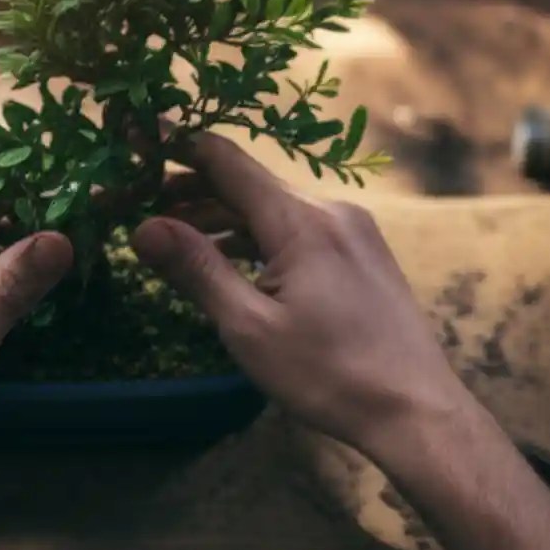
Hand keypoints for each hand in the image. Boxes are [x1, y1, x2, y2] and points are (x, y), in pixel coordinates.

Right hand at [132, 133, 471, 453]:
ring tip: (171, 237)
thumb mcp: (250, 327)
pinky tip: (228, 260)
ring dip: (220, 218)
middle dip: (188, 190)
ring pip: (271, 209)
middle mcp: (330, 210)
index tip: (133, 137)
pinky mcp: (361, 254)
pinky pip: (296, 230)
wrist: (417, 411)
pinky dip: (255, 238)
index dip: (174, 145)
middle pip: (246, 183)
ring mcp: (351, 231)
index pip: (225, 160)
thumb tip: (142, 228)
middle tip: (133, 202)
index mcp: (301, 220)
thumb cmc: (330, 375)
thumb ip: (198, 269)